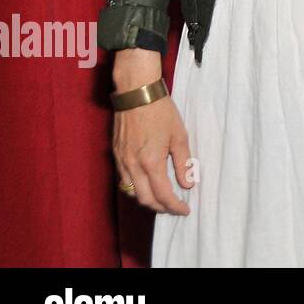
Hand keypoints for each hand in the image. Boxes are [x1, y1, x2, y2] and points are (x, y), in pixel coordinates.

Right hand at [111, 59, 193, 214]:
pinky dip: (136, 188)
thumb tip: (187, 184)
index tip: (185, 210)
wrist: (137, 93)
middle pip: (145, 199)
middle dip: (161, 208)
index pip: (162, 195)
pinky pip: (124, 180)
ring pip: (132, 192)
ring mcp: (121, 161)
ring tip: (163, 197)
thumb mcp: (179, 135)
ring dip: (148, 199)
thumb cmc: (161, 111)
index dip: (174, 206)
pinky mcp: (115, 155)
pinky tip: (147, 183)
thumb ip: (183, 162)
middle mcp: (133, 166)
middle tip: (175, 207)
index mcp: (151, 162)